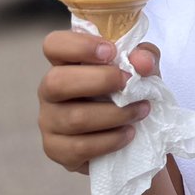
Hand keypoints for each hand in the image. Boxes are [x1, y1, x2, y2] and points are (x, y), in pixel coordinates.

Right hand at [37, 31, 159, 173]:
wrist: (132, 135)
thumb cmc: (129, 91)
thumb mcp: (142, 68)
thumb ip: (144, 57)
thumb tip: (142, 62)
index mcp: (66, 63)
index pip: (54, 45)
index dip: (79, 45)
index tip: (111, 51)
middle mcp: (50, 90)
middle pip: (56, 82)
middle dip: (99, 81)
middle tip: (129, 83)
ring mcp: (49, 121)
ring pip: (73, 118)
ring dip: (115, 114)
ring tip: (141, 110)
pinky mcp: (56, 149)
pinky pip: (79, 147)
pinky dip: (110, 140)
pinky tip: (128, 134)